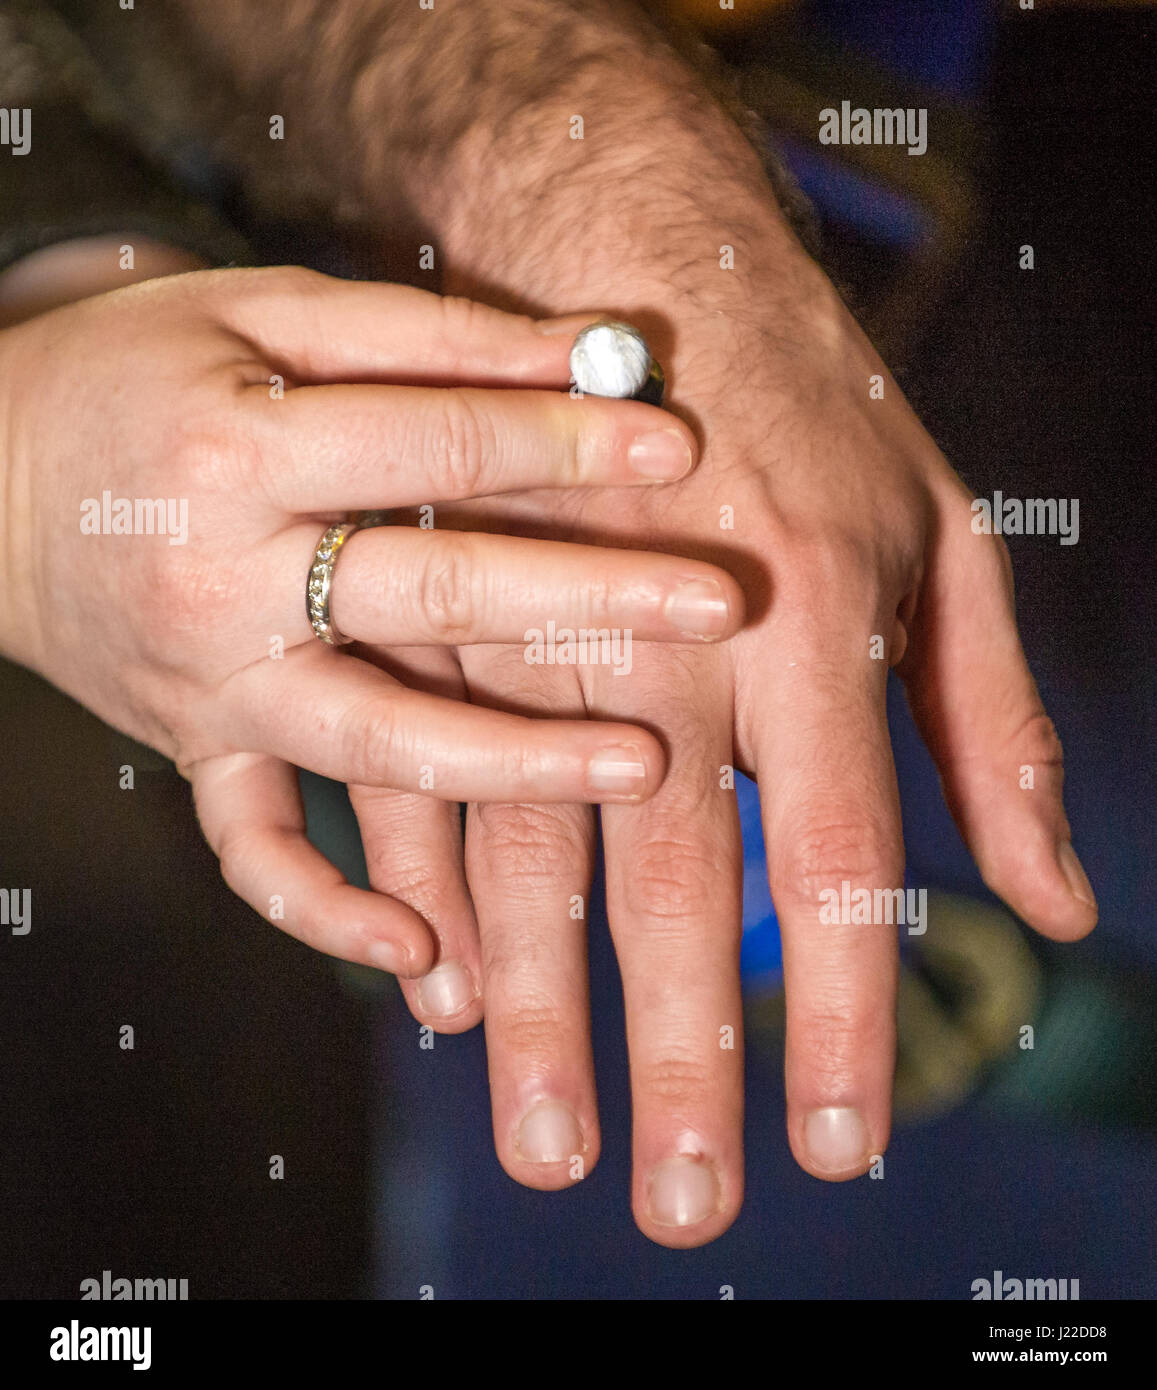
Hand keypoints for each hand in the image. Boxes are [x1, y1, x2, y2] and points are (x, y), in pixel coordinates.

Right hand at [0, 265, 743, 978]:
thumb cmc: (140, 376)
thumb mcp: (257, 316)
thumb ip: (417, 334)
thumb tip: (586, 348)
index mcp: (241, 449)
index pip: (437, 445)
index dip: (564, 442)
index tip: (679, 445)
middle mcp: (226, 580)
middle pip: (435, 596)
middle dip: (587, 597)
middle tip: (721, 604)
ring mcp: (211, 683)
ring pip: (377, 744)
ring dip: (513, 766)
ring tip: (643, 770)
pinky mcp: (195, 748)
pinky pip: (254, 851)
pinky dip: (325, 912)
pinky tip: (422, 956)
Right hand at [365, 281, 1097, 1245]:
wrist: (641, 268)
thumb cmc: (815, 419)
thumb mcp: (948, 546)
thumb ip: (997, 729)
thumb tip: (1050, 901)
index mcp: (812, 617)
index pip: (831, 852)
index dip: (841, 1015)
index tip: (839, 1148)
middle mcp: (671, 634)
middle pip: (673, 881)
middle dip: (678, 1056)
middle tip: (672, 1201)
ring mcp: (547, 622)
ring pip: (532, 850)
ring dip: (541, 1014)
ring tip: (546, 1145)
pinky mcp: (454, 612)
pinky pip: (430, 774)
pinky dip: (434, 895)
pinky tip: (447, 998)